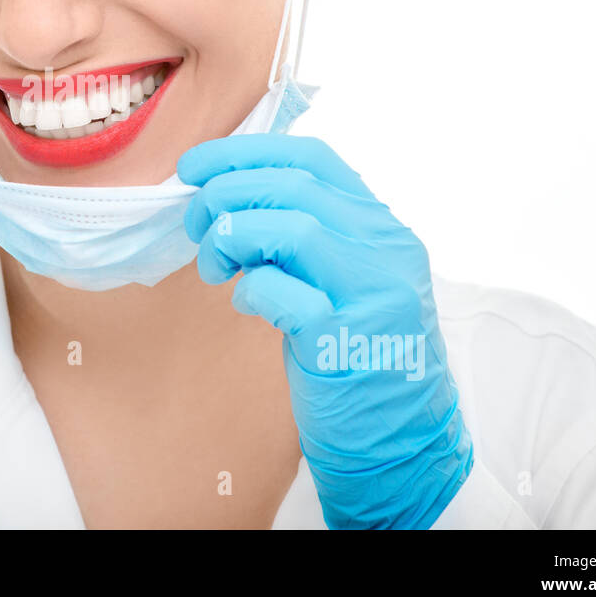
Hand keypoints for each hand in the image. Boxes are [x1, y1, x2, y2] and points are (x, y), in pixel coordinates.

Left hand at [178, 134, 472, 528]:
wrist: (400, 444)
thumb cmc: (355, 357)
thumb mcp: (339, 280)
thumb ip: (300, 235)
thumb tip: (225, 197)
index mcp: (382, 227)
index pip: (313, 158)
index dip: (246, 152)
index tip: (196, 165)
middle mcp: (387, 250)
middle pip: (294, 186)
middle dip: (227, 193)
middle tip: (195, 223)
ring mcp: (372, 293)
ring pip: (293, 227)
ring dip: (232, 237)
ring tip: (214, 267)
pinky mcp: (348, 340)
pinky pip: (284, 292)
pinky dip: (251, 290)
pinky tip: (246, 305)